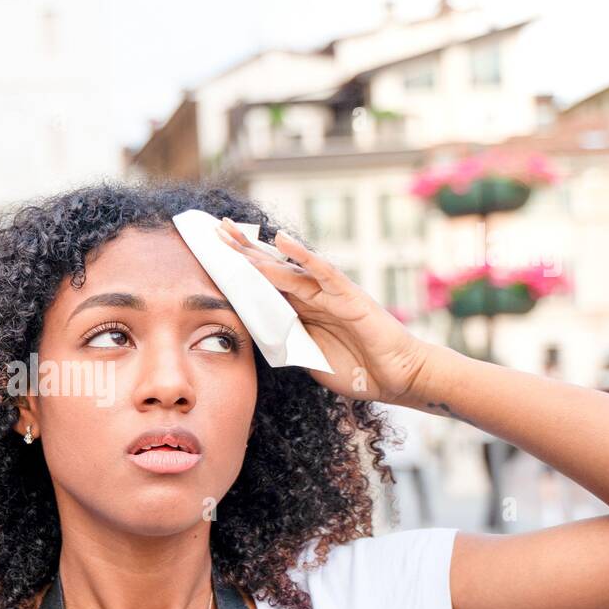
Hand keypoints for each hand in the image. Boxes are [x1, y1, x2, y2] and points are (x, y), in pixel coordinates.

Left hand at [215, 217, 433, 403]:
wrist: (396, 377)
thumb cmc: (355, 369)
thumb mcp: (307, 358)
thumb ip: (283, 343)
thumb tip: (253, 333)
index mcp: (301, 312)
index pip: (264, 286)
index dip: (240, 272)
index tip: (212, 257)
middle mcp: (312, 296)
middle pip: (272, 270)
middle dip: (244, 252)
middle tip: (215, 231)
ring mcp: (330, 293)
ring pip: (289, 268)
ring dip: (261, 253)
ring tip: (235, 236)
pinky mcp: (349, 296)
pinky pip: (323, 272)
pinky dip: (303, 256)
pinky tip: (283, 240)